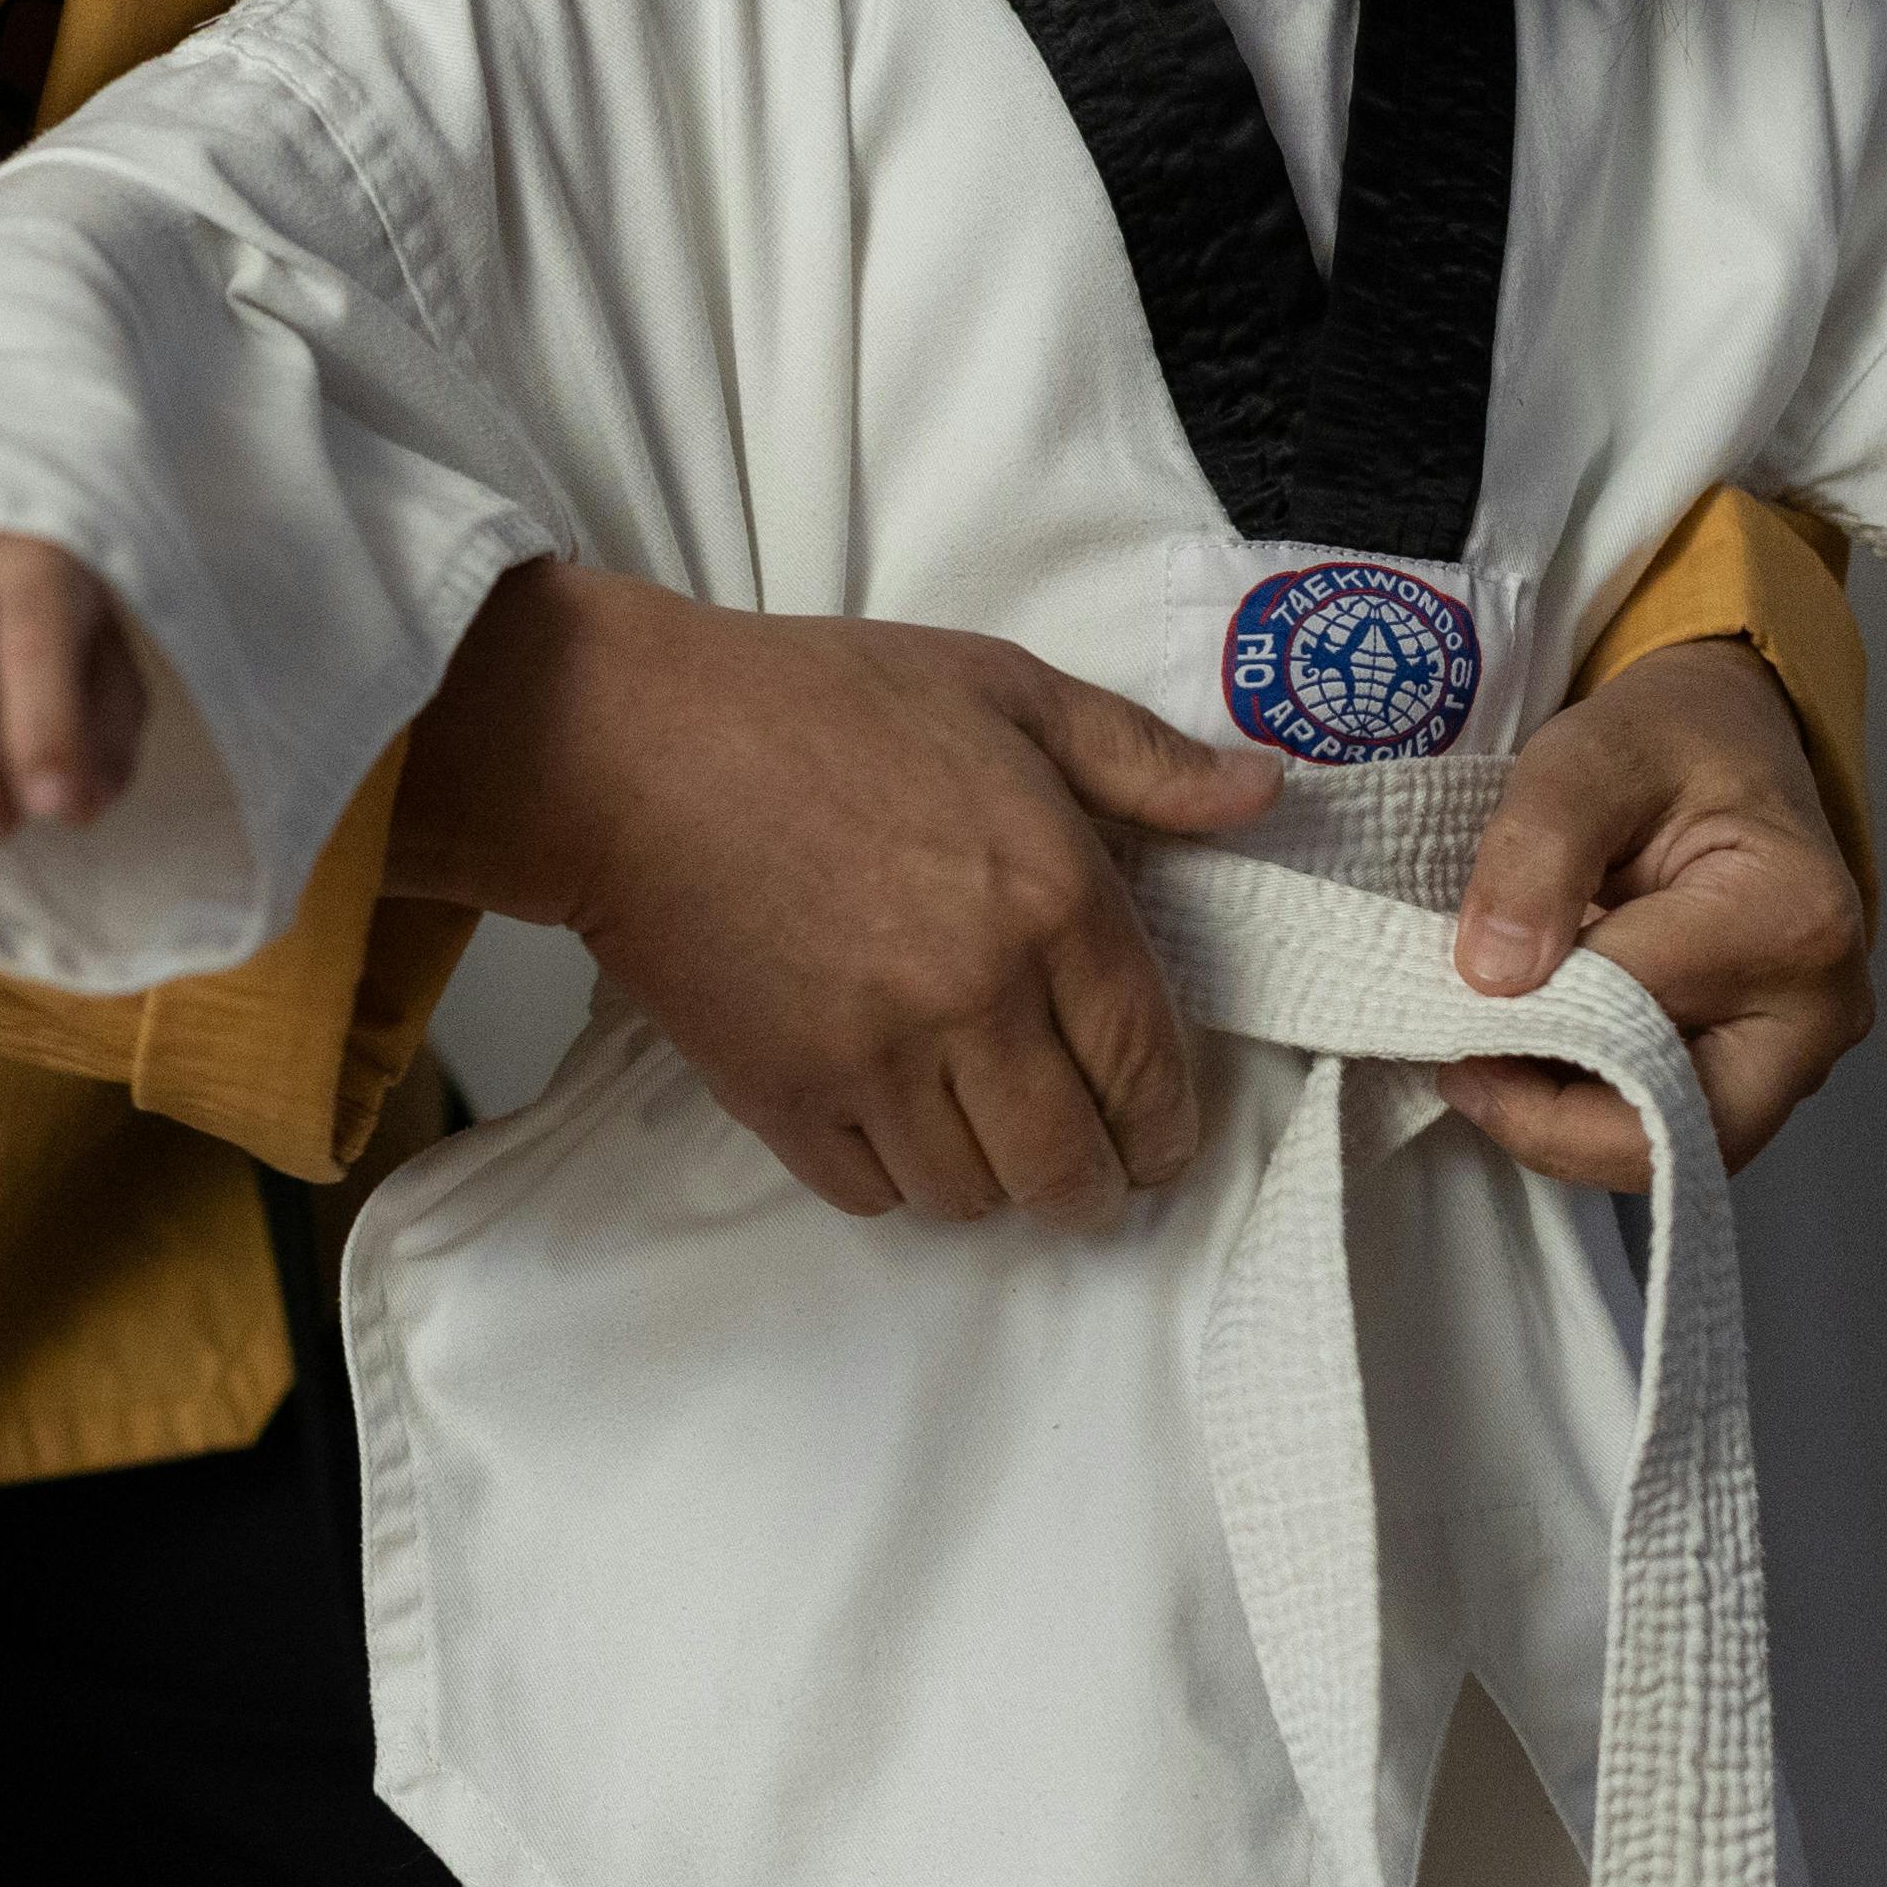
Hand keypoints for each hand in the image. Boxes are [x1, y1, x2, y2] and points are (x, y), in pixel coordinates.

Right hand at [389, 560, 1281, 1225]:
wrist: (626, 749)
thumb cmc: (815, 702)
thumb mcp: (999, 690)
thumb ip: (1138, 758)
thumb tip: (1261, 793)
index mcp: (1052, 899)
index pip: (1148, 1070)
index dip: (1166, 1130)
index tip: (1158, 1142)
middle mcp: (979, 1000)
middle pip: (1069, 1168)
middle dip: (1093, 1188)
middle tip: (1085, 1175)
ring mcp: (877, 1062)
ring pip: (974, 1196)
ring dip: (992, 1183)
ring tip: (986, 1144)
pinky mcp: (783, 1098)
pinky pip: (874, 1194)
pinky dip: (896, 1177)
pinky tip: (894, 1124)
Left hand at [1431, 635, 1877, 1190]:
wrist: (1726, 743)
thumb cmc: (1665, 743)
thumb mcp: (1585, 758)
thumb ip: (1535, 853)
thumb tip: (1493, 977)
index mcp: (1791, 917)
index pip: (1634, 1015)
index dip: (1526, 1025)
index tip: (1444, 998)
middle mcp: (1822, 1007)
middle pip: (1680, 1129)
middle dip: (1552, 1121)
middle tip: (1460, 1068)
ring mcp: (1804, 1050)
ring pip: (1675, 1146)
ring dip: (1567, 1123)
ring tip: (1486, 1057)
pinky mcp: (1768, 1068)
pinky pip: (1676, 1125)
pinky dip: (1596, 1110)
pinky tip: (1534, 1059)